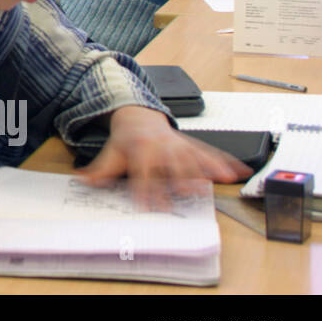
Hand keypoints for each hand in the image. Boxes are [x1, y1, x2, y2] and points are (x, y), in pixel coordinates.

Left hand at [79, 105, 248, 209]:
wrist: (138, 115)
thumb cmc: (125, 140)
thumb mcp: (111, 153)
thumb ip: (100, 170)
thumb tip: (82, 180)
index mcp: (141, 150)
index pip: (143, 173)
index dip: (144, 189)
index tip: (147, 205)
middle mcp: (162, 146)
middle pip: (172, 164)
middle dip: (180, 177)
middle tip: (188, 192)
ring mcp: (179, 144)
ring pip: (195, 156)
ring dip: (208, 167)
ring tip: (221, 179)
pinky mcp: (192, 144)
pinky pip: (210, 152)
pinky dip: (225, 161)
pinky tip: (239, 171)